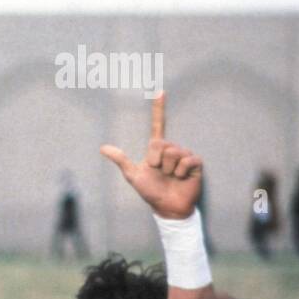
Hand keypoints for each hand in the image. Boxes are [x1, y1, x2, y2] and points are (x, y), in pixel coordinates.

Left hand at [100, 94, 201, 219]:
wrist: (168, 207)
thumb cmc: (151, 191)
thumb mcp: (133, 175)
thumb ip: (121, 160)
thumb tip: (102, 148)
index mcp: (157, 149)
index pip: (158, 125)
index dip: (158, 109)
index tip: (160, 91)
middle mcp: (171, 148)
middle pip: (160, 144)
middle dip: (156, 161)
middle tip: (159, 173)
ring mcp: (184, 155)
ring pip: (173, 153)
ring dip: (168, 169)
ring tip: (170, 177)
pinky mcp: (196, 163)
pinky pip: (187, 160)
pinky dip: (181, 172)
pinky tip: (181, 178)